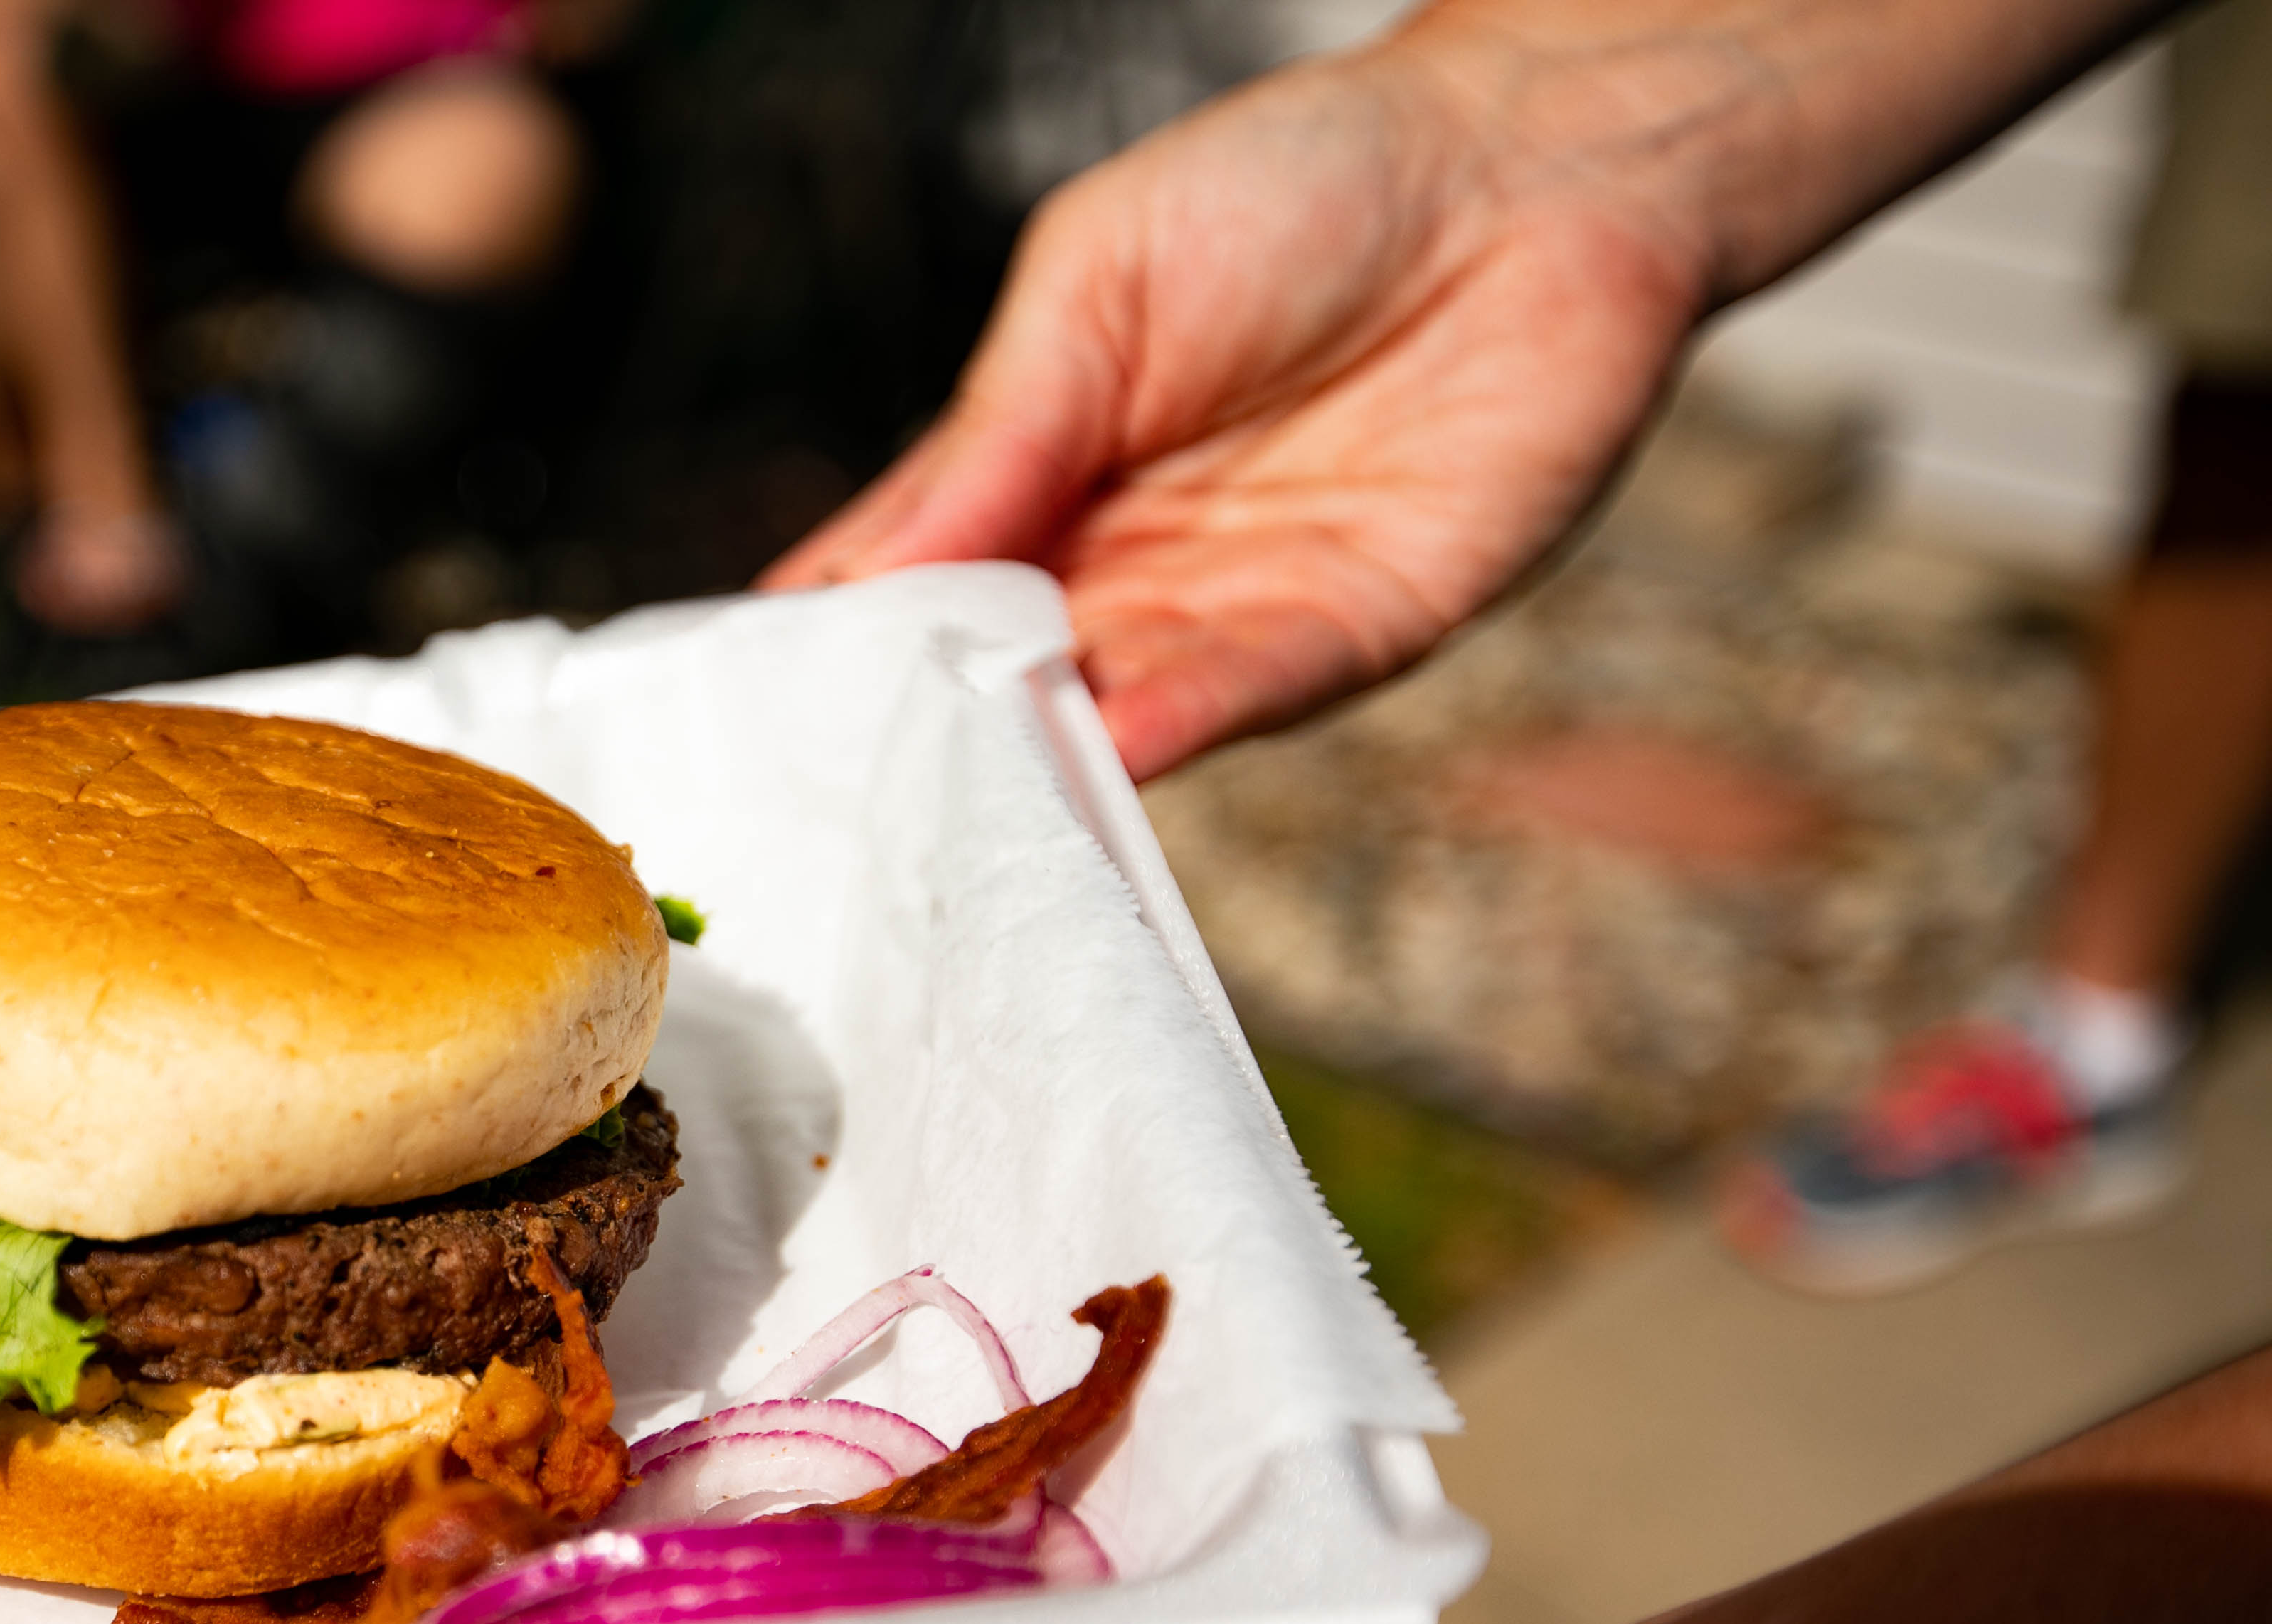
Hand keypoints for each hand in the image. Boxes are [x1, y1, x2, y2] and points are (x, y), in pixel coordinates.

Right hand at [764, 46, 1705, 779]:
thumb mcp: (1096, 276)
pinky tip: (1104, 743)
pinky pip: (1245, 695)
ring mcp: (1228, 609)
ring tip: (946, 800)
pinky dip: (1172, 728)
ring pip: (1106, 716)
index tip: (750, 720)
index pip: (904, 589)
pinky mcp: (1349, 630)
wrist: (1534, 161)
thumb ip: (997, 430)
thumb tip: (863, 569)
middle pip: (991, 682)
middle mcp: (1120, 565)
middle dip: (917, 741)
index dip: (829, 654)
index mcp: (1036, 474)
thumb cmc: (1307, 182)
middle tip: (829, 799)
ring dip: (1032, 759)